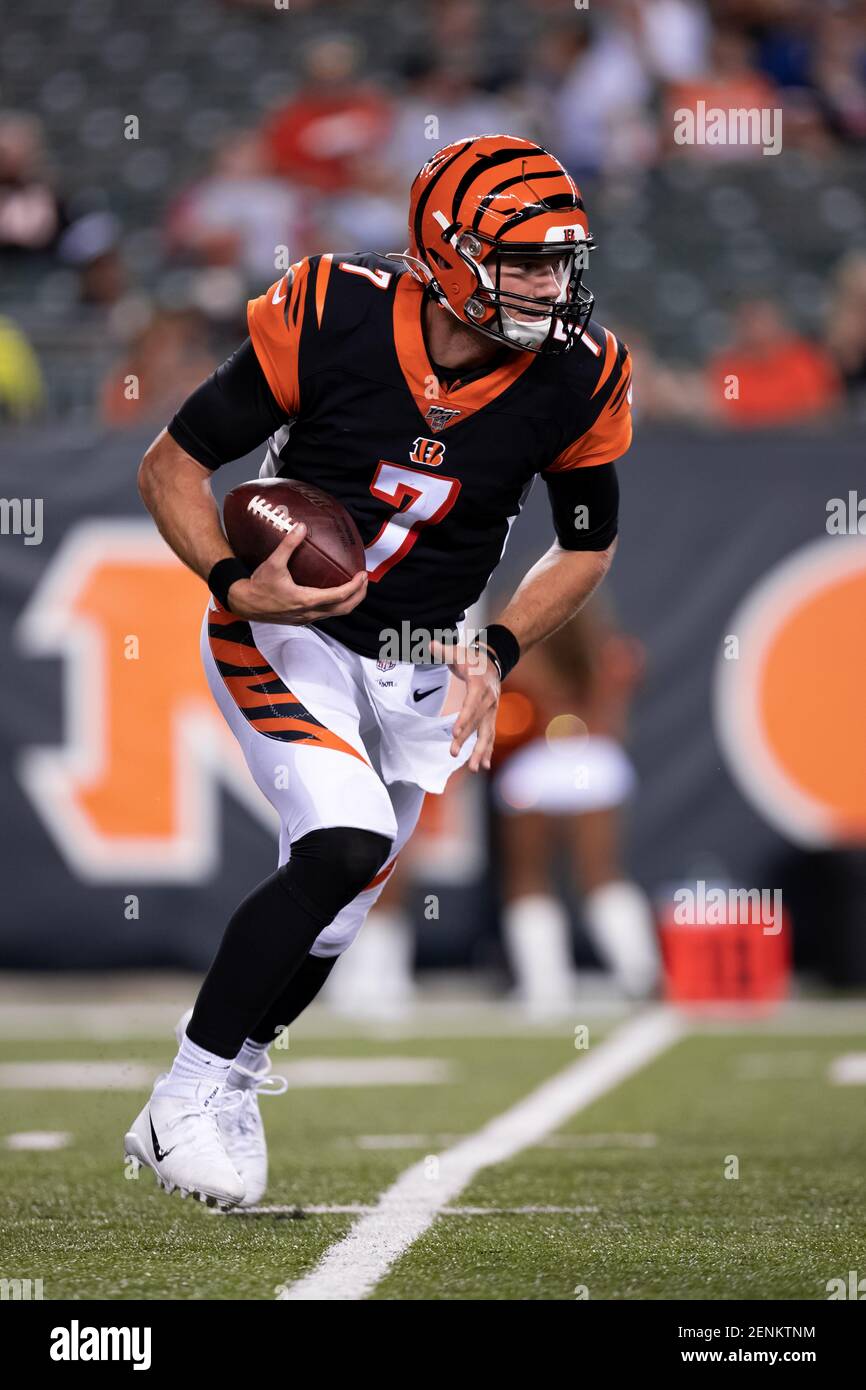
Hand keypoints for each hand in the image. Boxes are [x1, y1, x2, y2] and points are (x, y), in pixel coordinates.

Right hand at [226, 524, 367, 624]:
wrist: (244, 603)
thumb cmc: (258, 585)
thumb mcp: (273, 563)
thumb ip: (288, 544)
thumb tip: (301, 527)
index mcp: (306, 600)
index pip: (339, 596)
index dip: (355, 586)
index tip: (363, 575)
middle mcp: (309, 613)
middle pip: (344, 609)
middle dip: (358, 595)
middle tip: (364, 580)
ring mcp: (306, 618)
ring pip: (336, 614)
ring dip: (349, 601)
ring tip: (356, 586)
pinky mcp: (301, 619)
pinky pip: (326, 615)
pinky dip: (337, 605)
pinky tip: (336, 593)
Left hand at [428, 638, 499, 773]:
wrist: (493, 661)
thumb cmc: (472, 658)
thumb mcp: (458, 651)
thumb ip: (443, 650)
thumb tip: (429, 645)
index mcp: (480, 685)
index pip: (471, 705)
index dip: (464, 719)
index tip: (455, 733)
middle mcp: (489, 700)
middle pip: (477, 722)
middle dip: (465, 739)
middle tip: (453, 754)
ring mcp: (492, 710)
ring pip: (487, 734)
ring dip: (481, 752)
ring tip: (474, 769)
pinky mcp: (491, 717)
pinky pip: (490, 736)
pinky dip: (487, 751)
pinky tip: (484, 766)